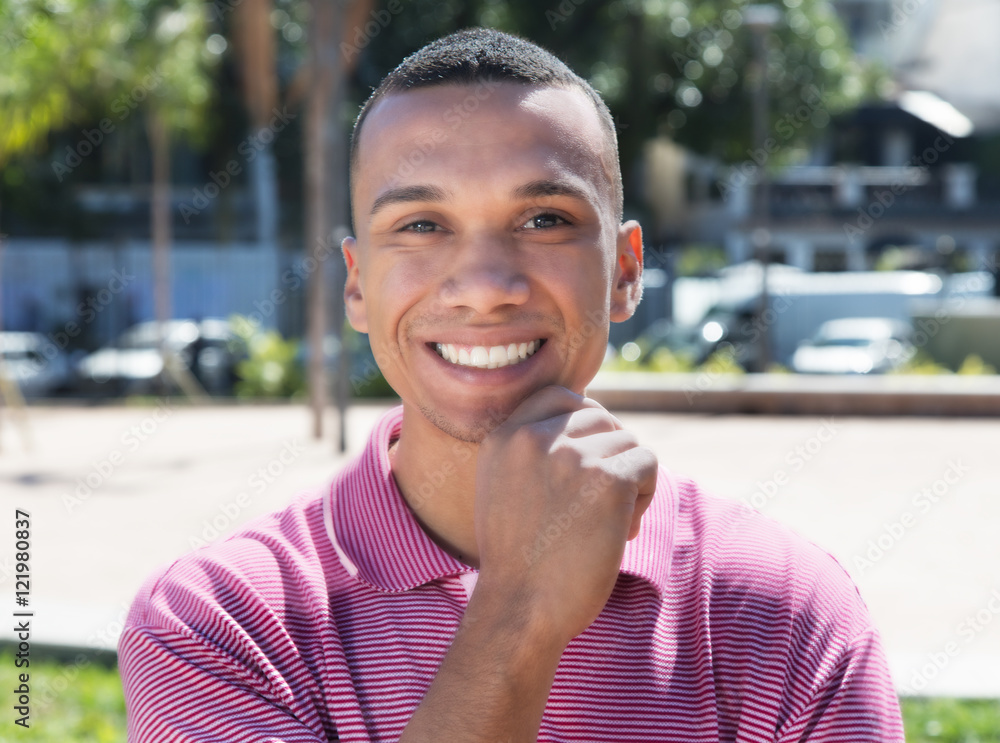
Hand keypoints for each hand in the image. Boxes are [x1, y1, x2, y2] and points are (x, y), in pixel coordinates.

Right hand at [473, 385, 657, 645]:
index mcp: (503, 436)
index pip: (559, 396)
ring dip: (629, 478)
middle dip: (609, 452)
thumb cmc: (518, 561)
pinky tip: (624, 528)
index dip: (584, 422)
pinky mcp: (608, 478)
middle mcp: (534, 436)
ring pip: (627, 441)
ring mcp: (571, 454)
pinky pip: (646, 462)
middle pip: (599, 416)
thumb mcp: (502, 489)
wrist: (520, 609)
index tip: (589, 459)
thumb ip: (531, 453)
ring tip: (611, 522)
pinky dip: (645, 493)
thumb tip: (592, 423)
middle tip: (603, 501)